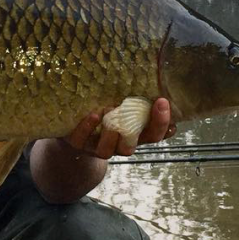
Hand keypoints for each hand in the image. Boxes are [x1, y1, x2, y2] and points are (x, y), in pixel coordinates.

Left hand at [62, 98, 176, 159]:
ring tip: (110, 110)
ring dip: (110, 133)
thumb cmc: (107, 115)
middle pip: (131, 148)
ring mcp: (96, 147)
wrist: (75, 134)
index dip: (161, 123)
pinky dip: (87, 128)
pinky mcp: (77, 143)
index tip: (163, 101)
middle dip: (136, 129)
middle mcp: (116, 146)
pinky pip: (81, 140)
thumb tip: (161, 88)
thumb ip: (140, 104)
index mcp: (133, 137)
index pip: (153, 135)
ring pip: (107, 150)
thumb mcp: (125, 108)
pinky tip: (93, 115)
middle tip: (141, 107)